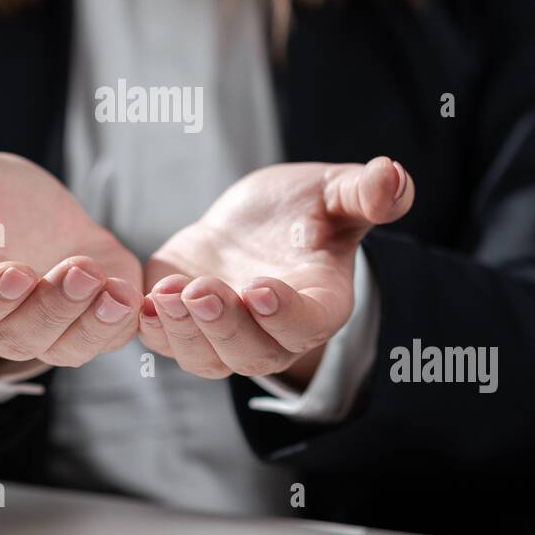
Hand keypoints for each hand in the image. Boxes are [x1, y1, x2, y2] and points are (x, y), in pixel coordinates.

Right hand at [0, 149, 141, 368]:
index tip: (17, 274)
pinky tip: (130, 293)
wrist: (39, 215)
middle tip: (79, 271)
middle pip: (22, 336)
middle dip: (53, 308)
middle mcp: (3, 323)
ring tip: (111, 288)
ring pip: (68, 347)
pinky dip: (121, 323)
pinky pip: (108, 339)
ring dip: (91, 322)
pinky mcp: (94, 323)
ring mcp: (51, 330)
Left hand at [139, 157, 414, 383]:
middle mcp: (274, 332)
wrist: (255, 224)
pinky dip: (152, 329)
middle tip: (201, 292)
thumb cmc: (306, 209)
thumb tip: (394, 177)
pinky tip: (140, 300)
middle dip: (225, 327)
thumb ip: (364, 192)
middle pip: (252, 352)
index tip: (259, 288)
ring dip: (184, 334)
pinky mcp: (184, 323)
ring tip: (166, 297)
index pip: (308, 324)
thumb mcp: (336, 190)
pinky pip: (166, 342)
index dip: (285, 313)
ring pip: (206, 358)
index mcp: (320, 302)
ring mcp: (226, 333)